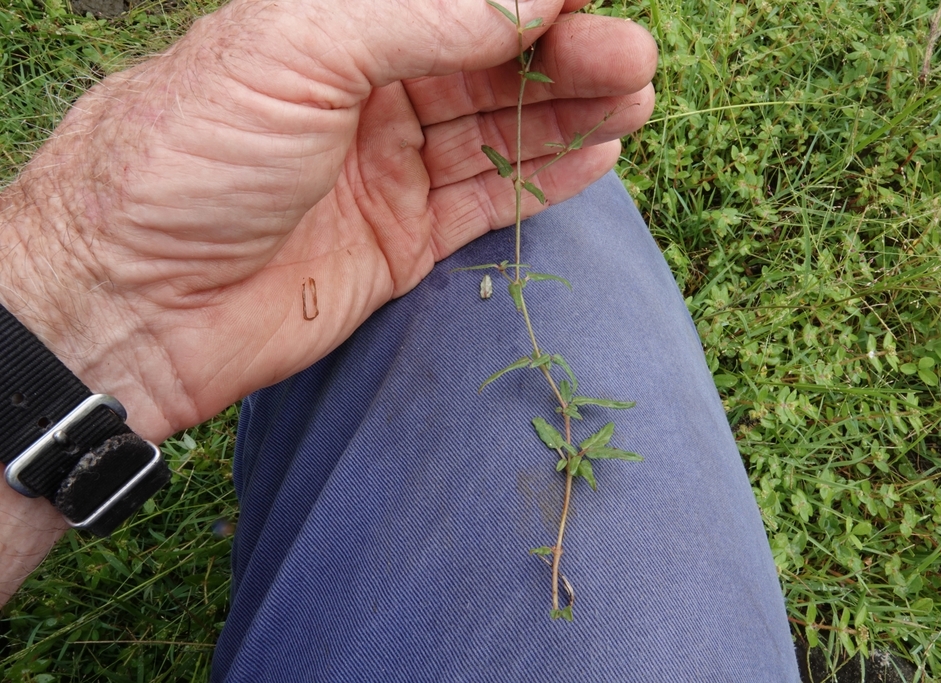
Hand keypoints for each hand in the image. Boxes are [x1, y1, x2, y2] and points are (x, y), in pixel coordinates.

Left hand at [1, 0, 655, 447]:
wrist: (132, 304)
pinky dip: (542, 179)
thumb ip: (420, 13)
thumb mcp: (294, 49)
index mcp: (335, 28)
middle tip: (633, 60)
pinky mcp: (399, 241)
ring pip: (498, 131)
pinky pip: (486, 201)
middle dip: (566, 56)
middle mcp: (366, 93)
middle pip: (489, 64)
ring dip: (568, 113)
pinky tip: (597, 155)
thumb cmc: (186, 159)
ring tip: (635, 98)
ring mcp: (386, 170)